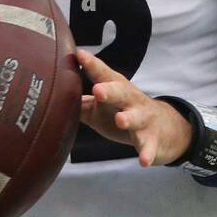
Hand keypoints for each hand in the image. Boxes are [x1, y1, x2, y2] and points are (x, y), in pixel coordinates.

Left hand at [76, 49, 193, 166]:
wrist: (163, 127)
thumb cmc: (123, 113)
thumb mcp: (101, 107)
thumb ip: (80, 102)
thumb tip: (53, 96)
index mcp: (116, 89)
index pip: (103, 75)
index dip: (91, 65)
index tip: (79, 55)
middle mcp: (131, 100)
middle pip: (121, 93)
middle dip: (110, 90)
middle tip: (98, 90)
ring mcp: (143, 119)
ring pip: (136, 118)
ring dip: (129, 118)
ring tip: (121, 120)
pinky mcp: (151, 138)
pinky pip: (149, 146)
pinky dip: (147, 153)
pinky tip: (143, 161)